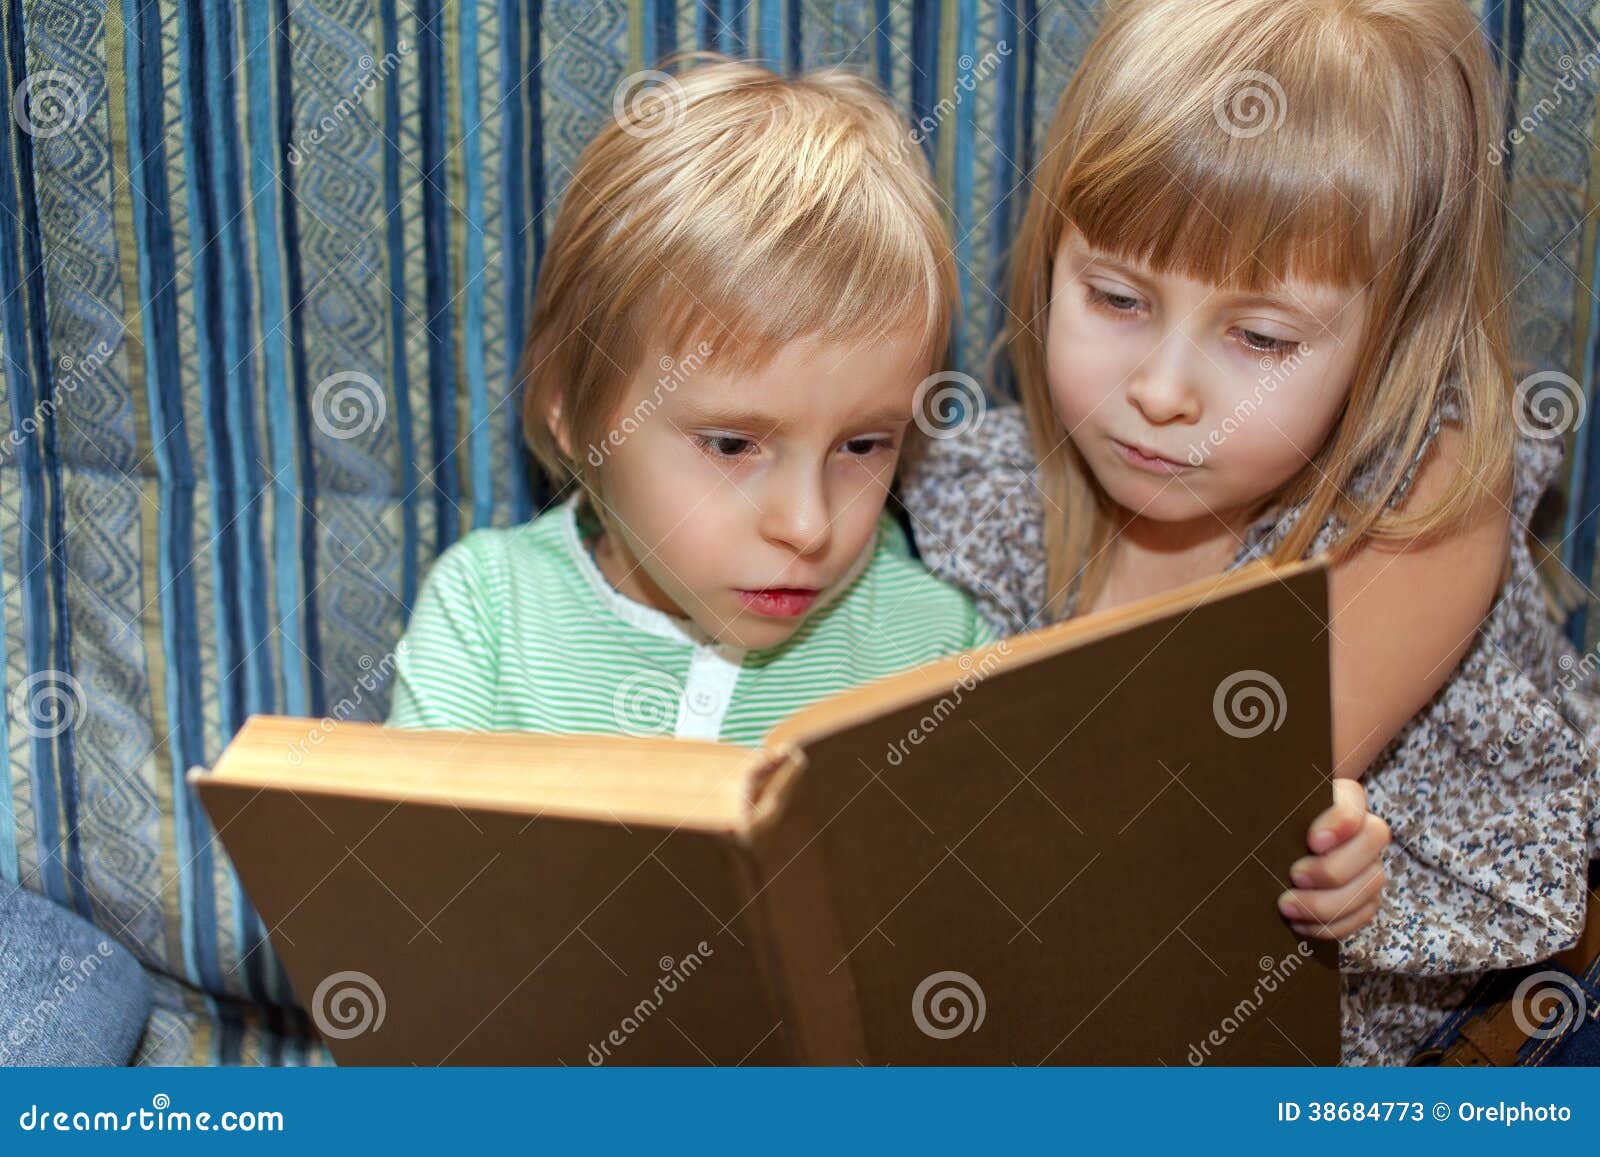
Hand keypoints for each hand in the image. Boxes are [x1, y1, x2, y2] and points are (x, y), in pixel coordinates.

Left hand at [1276, 779, 1390, 938]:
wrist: (1276, 847)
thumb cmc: (1271, 823)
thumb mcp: (1270, 810)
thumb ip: (1270, 808)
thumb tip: (1246, 808)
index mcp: (1343, 799)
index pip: (1353, 803)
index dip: (1340, 822)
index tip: (1313, 841)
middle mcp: (1364, 830)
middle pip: (1370, 844)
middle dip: (1331, 868)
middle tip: (1294, 877)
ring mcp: (1369, 865)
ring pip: (1369, 884)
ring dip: (1328, 903)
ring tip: (1288, 907)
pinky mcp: (1366, 896)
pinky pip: (1362, 915)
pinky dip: (1332, 925)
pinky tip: (1300, 924)